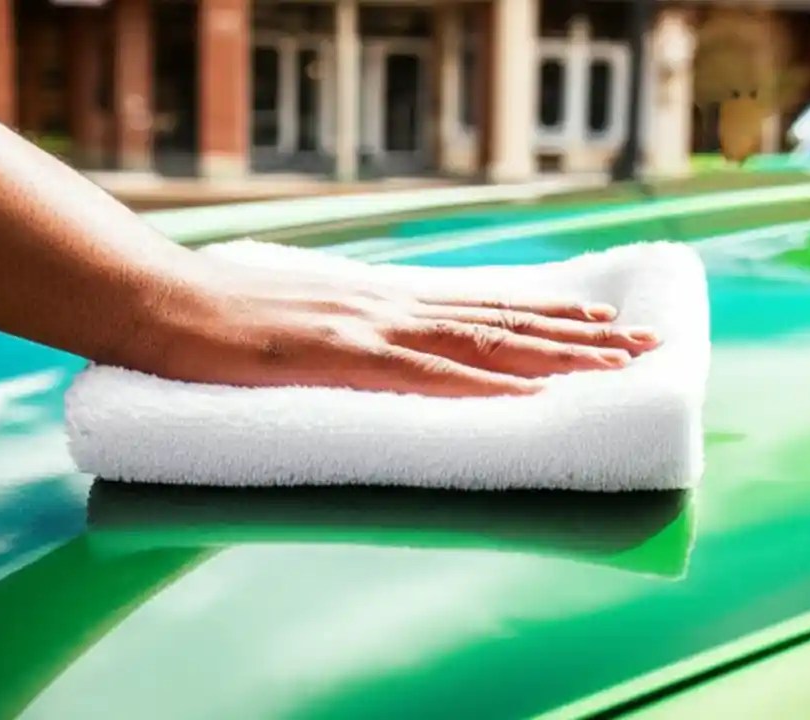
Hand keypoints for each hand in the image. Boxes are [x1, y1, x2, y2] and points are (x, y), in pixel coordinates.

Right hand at [126, 263, 660, 396]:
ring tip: (618, 365)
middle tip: (649, 347)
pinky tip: (526, 393)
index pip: (487, 312)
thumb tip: (398, 359)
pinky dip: (481, 383)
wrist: (161, 302)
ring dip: (555, 356)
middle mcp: (391, 309)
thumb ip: (357, 338)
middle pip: (504, 323)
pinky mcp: (339, 355)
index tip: (610, 329)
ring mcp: (369, 329)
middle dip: (582, 338)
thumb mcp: (307, 324)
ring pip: (482, 343)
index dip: (554, 322)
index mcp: (385, 304)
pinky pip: (423, 374)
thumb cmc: (224, 320)